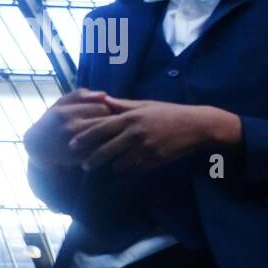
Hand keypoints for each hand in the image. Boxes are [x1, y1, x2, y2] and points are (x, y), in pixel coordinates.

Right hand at [24, 88, 113, 166]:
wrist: (39, 148)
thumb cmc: (53, 121)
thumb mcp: (60, 104)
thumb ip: (80, 95)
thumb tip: (104, 94)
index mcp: (65, 113)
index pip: (102, 107)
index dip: (109, 109)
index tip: (109, 112)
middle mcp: (71, 128)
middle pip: (108, 121)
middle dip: (114, 121)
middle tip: (118, 122)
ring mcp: (79, 145)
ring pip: (109, 136)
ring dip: (116, 133)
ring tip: (116, 131)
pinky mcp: (84, 158)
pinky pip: (105, 150)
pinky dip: (111, 145)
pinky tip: (111, 143)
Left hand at [68, 97, 227, 171]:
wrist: (196, 125)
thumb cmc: (168, 113)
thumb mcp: (145, 105)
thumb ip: (122, 105)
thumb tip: (102, 99)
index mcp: (130, 117)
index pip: (100, 128)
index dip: (84, 137)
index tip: (71, 144)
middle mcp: (135, 133)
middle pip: (106, 149)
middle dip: (93, 158)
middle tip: (83, 165)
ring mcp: (145, 148)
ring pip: (120, 162)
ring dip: (113, 165)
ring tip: (107, 166)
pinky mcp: (155, 160)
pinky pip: (136, 168)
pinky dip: (131, 168)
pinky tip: (128, 167)